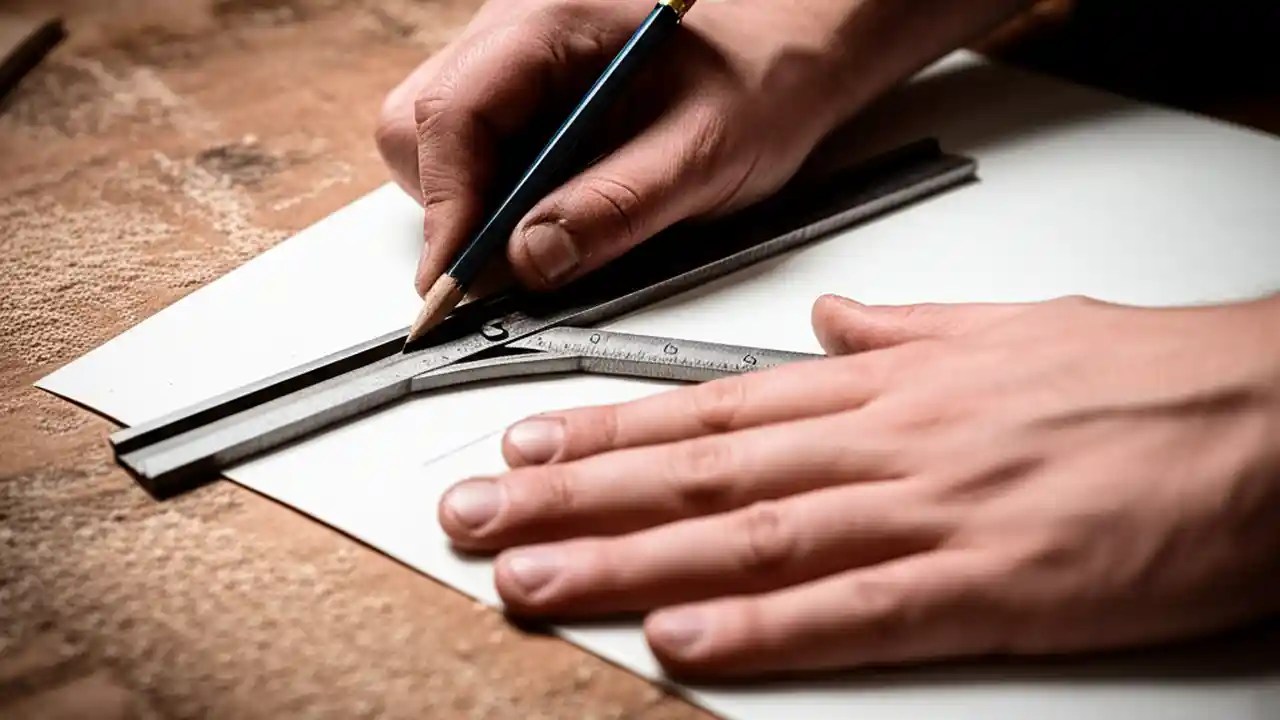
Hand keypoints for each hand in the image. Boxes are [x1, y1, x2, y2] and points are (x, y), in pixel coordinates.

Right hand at [376, 0, 1029, 294]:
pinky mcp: (529, 86)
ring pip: (441, 138)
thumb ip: (618, 206)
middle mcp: (516, 27)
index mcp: (551, 18)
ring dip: (475, 204)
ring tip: (543, 238)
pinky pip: (481, 143)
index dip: (447, 210)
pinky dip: (500, 193)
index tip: (453, 286)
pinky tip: (554, 212)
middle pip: (422, 123)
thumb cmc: (768, 71)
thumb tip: (531, 262)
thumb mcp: (708, 149)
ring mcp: (516, 55)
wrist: (801, 39)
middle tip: (499, 271)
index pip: (452, 114)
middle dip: (450, 206)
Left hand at [438, 294, 1279, 676]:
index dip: (606, 430)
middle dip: (574, 494)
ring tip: (530, 572)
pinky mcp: (988, 588)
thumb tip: (826, 322)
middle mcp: (883, 444)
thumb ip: (898, 332)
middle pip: (699, 474)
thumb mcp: (1000, 331)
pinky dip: (760, 629)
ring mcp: (928, 514)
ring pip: (746, 538)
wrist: (1267, 419)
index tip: (525, 441)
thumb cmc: (1139, 377)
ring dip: (628, 560)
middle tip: (478, 511)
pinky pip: (853, 612)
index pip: (710, 411)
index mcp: (883, 388)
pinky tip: (680, 639)